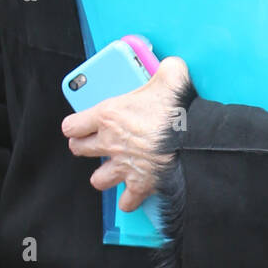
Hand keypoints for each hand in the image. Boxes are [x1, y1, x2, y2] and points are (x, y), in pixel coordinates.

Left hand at [62, 55, 190, 211]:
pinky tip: (133, 194)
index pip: (72, 125)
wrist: (194, 140)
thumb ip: (165, 69)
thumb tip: (171, 66)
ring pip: (98, 179)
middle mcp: (109, 143)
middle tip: (95, 142)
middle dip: (84, 146)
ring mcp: (123, 166)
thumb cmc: (177, 109)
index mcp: (108, 115)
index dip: (74, 125)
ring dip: (104, 175)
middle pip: (79, 149)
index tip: (80, 124)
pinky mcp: (139, 185)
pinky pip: (126, 201)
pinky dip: (129, 199)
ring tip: (114, 167)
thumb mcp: (171, 76)